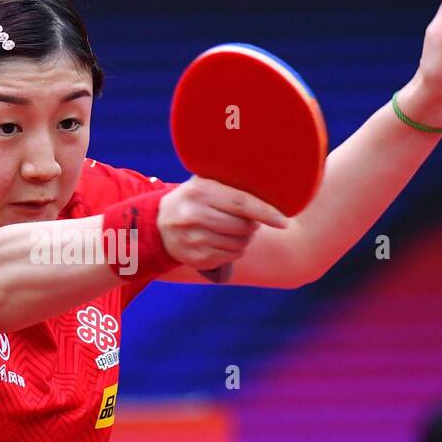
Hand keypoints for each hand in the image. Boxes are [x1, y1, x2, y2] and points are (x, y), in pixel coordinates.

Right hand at [158, 176, 288, 270]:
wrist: (158, 224)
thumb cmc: (194, 200)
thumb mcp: (205, 183)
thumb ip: (232, 183)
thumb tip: (272, 185)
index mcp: (200, 191)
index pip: (242, 203)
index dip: (266, 212)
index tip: (283, 221)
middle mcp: (194, 215)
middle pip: (243, 226)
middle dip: (253, 225)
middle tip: (249, 220)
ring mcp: (193, 239)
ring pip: (239, 244)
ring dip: (244, 238)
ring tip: (234, 230)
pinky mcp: (195, 258)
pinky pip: (230, 256)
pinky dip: (234, 250)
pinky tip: (224, 241)